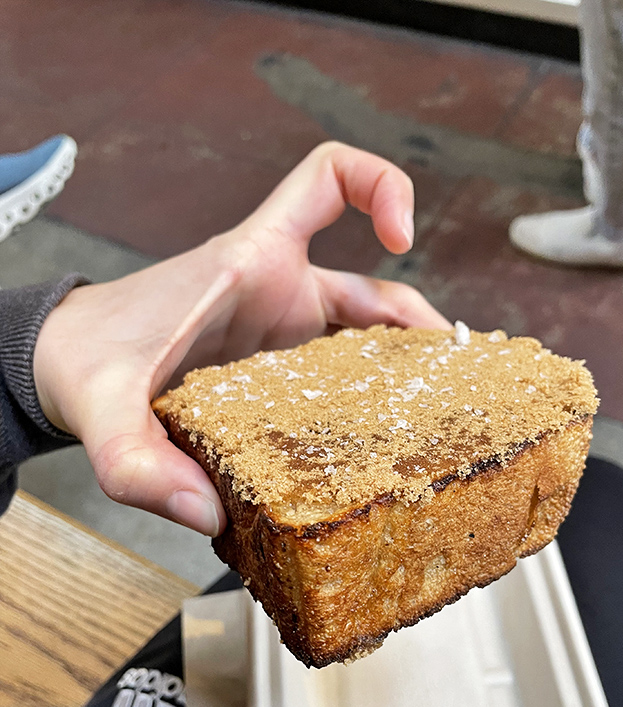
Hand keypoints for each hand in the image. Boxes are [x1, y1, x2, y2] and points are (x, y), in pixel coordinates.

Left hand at [34, 141, 450, 535]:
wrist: (65, 364)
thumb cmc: (89, 357)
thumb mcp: (104, 412)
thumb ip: (138, 464)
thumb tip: (207, 511)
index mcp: (250, 265)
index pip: (327, 180)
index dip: (380, 185)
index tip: (402, 236)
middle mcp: (275, 292)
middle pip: (374, 291)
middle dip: (421, 330)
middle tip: (458, 382)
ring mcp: (279, 333)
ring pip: (362, 341)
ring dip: (401, 375)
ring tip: (439, 421)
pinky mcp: (274, 370)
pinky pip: (335, 377)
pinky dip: (364, 403)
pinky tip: (377, 446)